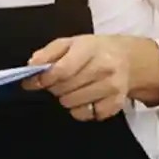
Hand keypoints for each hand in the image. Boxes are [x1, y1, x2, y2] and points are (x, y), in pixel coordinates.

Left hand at [23, 34, 158, 120]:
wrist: (127, 59)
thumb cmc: (93, 51)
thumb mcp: (70, 43)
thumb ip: (48, 53)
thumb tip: (32, 66)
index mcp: (90, 49)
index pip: (62, 70)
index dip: (45, 78)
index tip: (36, 80)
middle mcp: (104, 68)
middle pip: (65, 88)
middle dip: (54, 87)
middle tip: (57, 81)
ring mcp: (112, 88)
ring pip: (72, 104)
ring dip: (65, 98)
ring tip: (72, 88)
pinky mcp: (116, 104)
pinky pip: (87, 114)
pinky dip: (80, 109)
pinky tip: (85, 98)